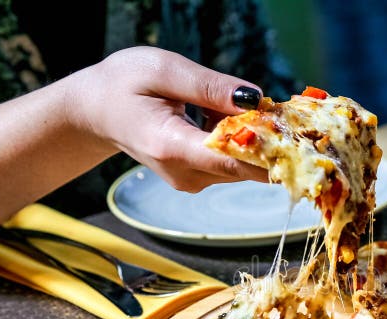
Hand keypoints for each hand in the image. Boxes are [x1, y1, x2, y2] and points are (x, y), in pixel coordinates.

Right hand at [74, 46, 267, 191]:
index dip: (270, 148)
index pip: (234, 161)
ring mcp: (191, 181)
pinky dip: (238, 141)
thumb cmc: (123, 84)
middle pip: (245, 166)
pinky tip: (222, 116)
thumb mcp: (164, 69)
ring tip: (234, 104)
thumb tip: (255, 99)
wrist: (94, 111)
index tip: (292, 130)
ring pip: (243, 165)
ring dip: (253, 138)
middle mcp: (184, 174)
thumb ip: (210, 86)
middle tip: (277, 108)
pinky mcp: (197, 179)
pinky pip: (232, 163)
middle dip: (268, 139)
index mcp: (172, 147)